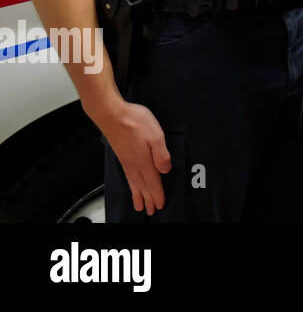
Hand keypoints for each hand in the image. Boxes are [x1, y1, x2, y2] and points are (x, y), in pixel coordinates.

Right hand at [98, 100, 171, 214]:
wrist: (113, 115)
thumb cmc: (135, 122)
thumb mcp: (155, 135)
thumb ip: (161, 154)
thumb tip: (165, 170)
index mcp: (144, 161)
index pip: (153, 182)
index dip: (158, 195)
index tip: (161, 205)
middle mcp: (134, 164)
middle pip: (143, 186)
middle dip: (148, 199)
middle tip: (151, 211)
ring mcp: (126, 161)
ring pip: (134, 184)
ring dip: (139, 196)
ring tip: (140, 206)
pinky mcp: (122, 156)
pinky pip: (128, 177)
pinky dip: (131, 186)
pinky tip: (132, 186)